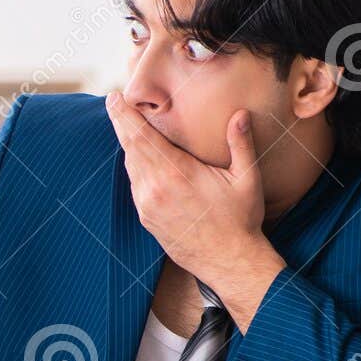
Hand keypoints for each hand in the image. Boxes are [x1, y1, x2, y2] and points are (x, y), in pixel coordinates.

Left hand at [105, 90, 284, 328]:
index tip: (114, 98)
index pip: (141, 137)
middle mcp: (156, 189)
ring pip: (130, 167)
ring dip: (127, 145)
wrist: (229, 262)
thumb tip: (240, 114)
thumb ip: (241, 144)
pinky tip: (137, 157)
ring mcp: (148, 206)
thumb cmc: (240, 220)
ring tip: (126, 126)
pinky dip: (134, 167)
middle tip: (114, 102)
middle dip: (120, 123)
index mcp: (177, 173)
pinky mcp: (146, 219)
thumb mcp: (247, 180)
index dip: (125, 116)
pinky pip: (134, 186)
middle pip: (129, 148)